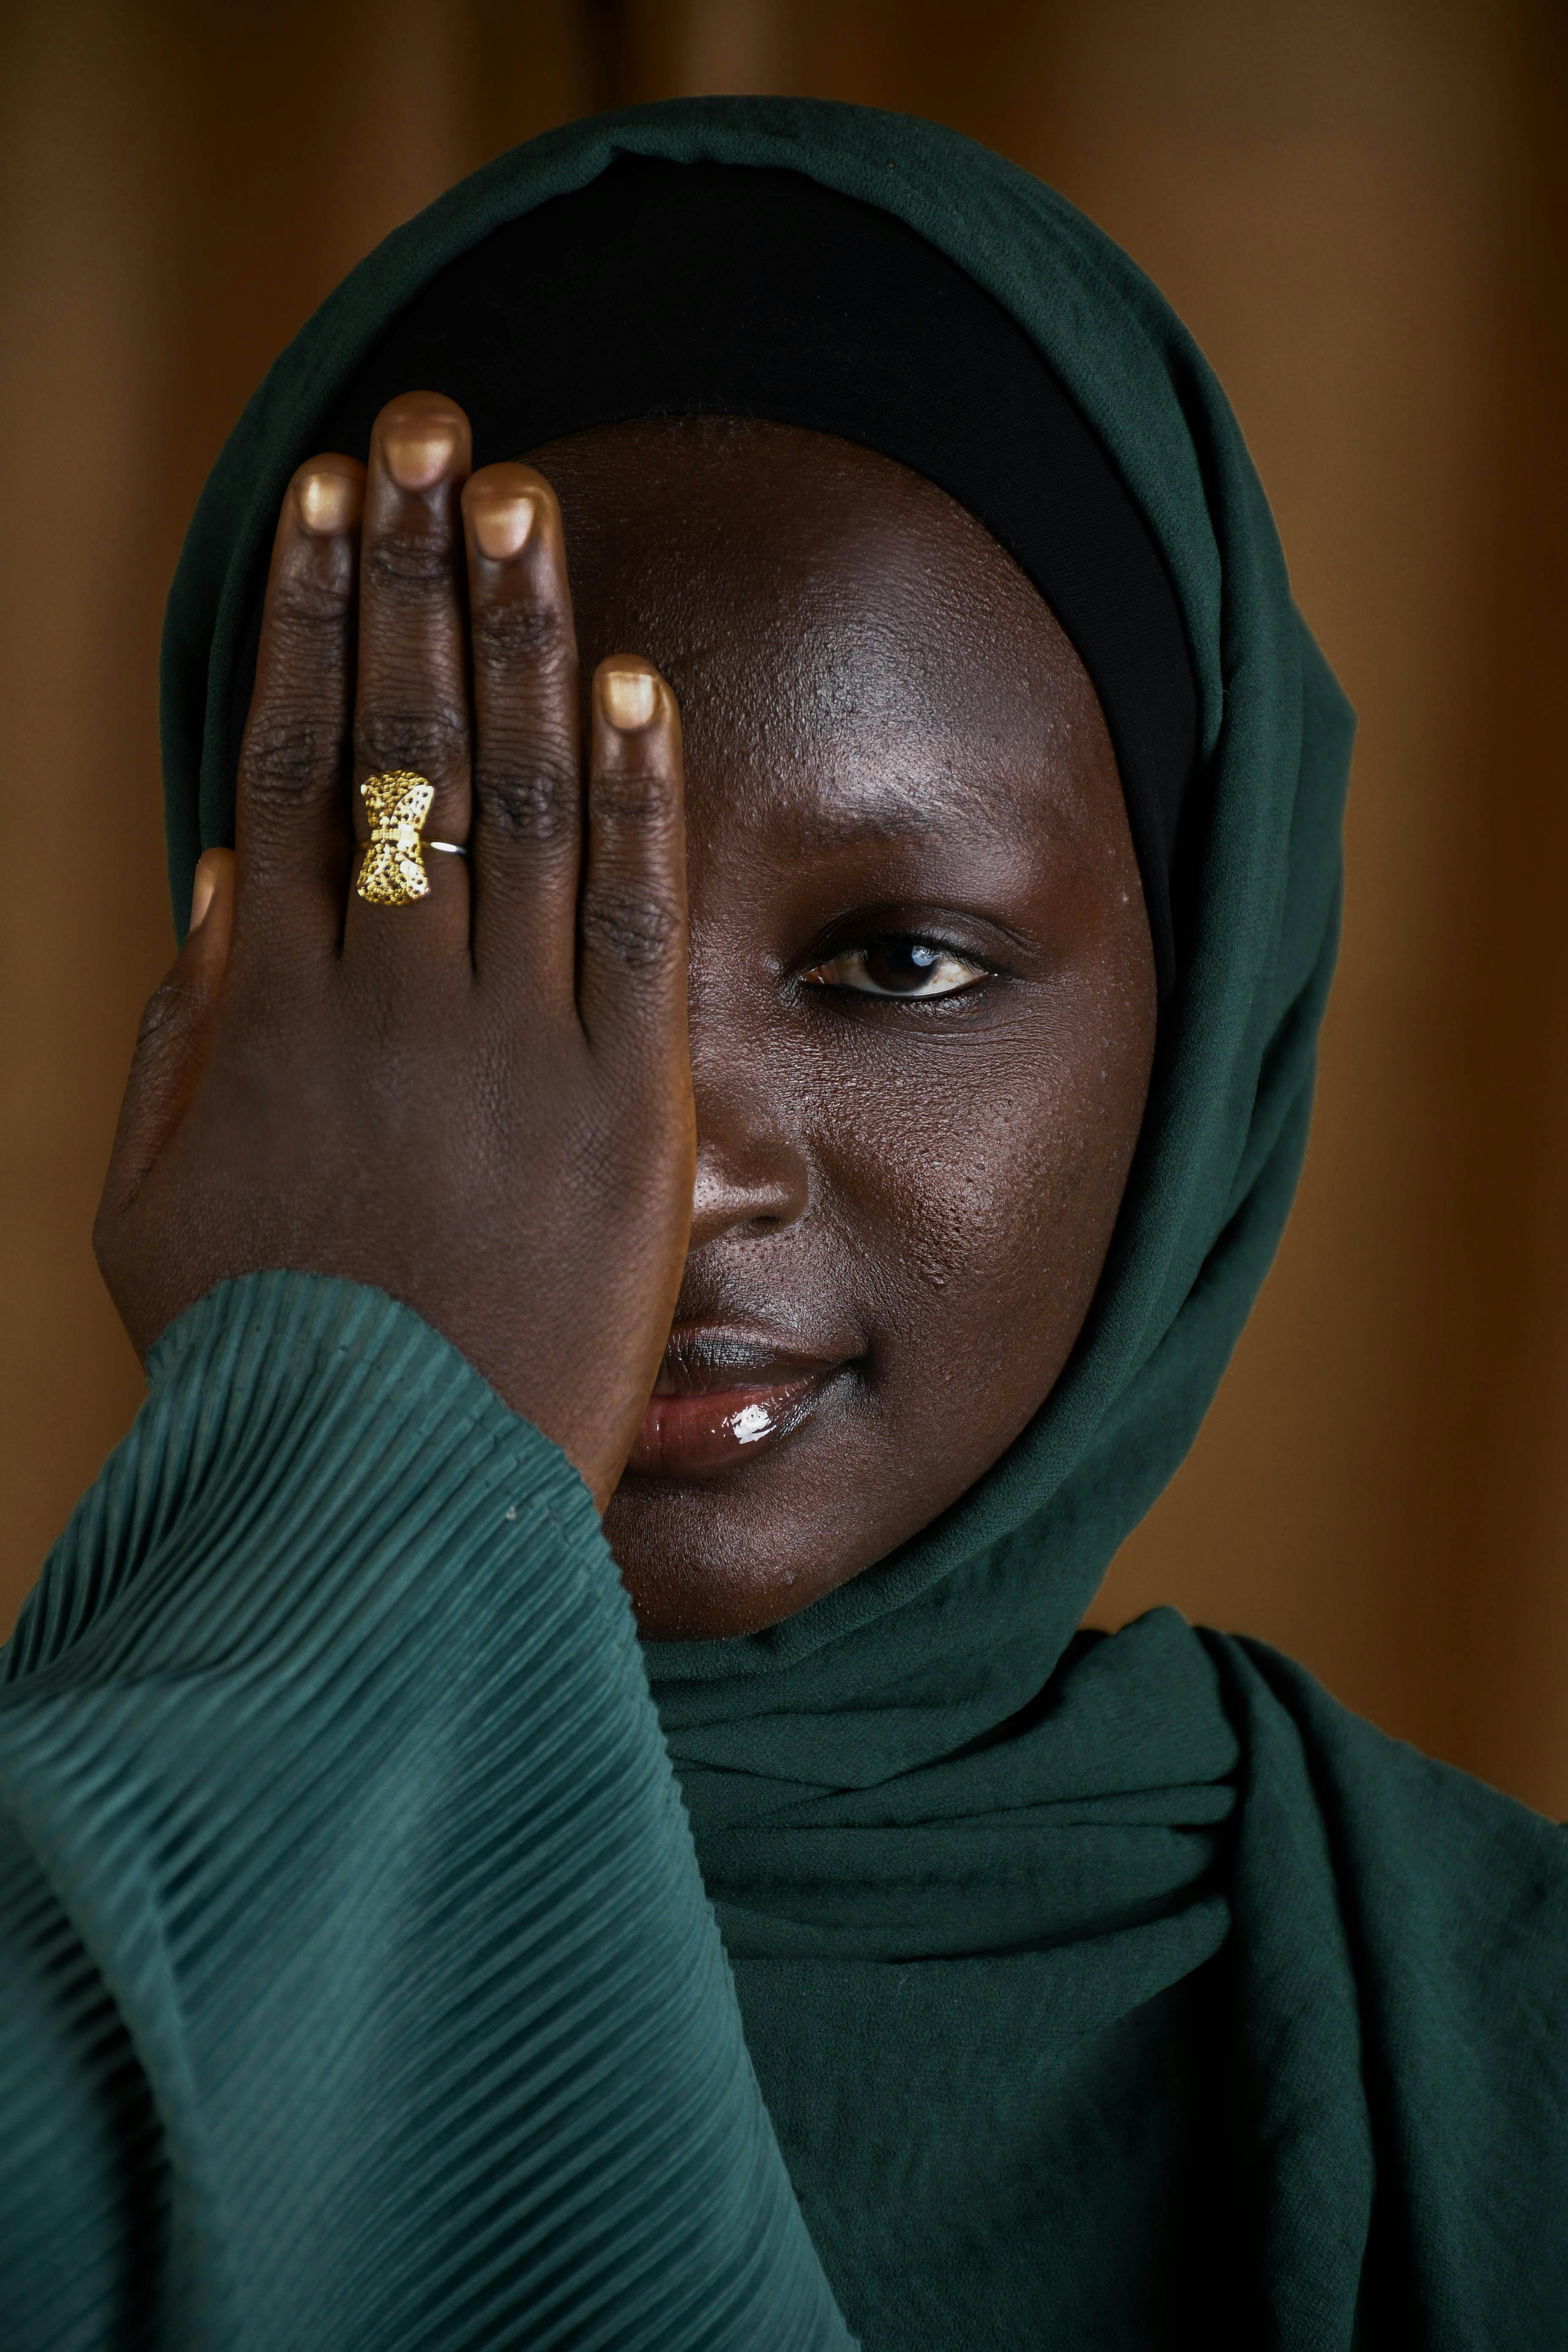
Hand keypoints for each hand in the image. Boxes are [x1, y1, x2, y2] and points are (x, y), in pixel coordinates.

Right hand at [95, 392, 694, 1511]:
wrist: (380, 1512)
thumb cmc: (259, 1368)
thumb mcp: (154, 1209)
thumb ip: (180, 1040)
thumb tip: (217, 873)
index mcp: (268, 1014)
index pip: (287, 764)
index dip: (303, 616)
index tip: (320, 498)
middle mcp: (387, 1002)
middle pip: (400, 744)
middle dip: (411, 576)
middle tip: (427, 428)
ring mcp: (509, 1051)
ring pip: (521, 802)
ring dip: (524, 640)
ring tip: (524, 502)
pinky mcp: (624, 1113)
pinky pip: (634, 924)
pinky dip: (638, 800)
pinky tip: (638, 683)